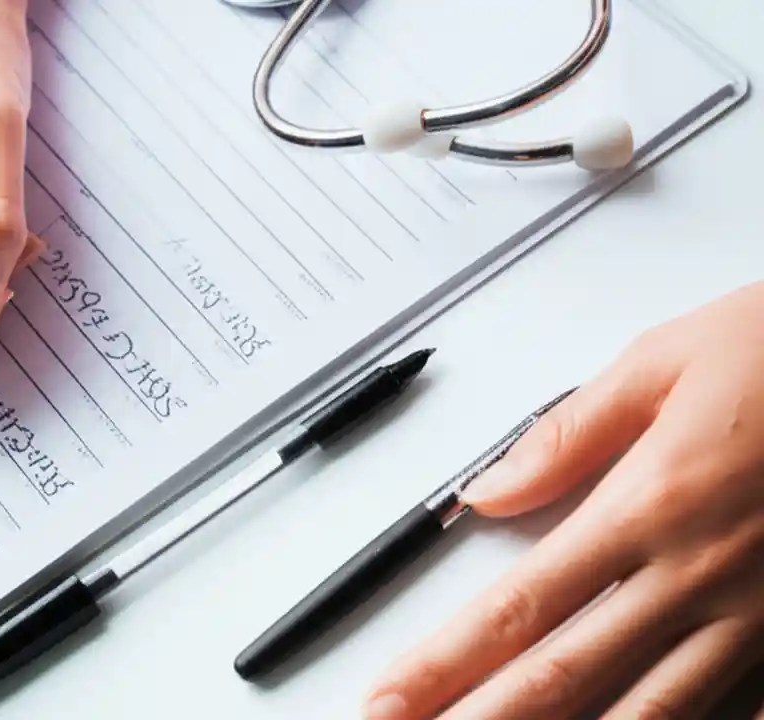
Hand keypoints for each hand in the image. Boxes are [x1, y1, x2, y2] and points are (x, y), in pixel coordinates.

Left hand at [364, 281, 763, 718]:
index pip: (518, 605)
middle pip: (563, 675)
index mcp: (647, 505)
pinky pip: (748, 707)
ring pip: (647, 712)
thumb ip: (568, 435)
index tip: (387, 696)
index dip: (442, 663)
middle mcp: (695, 574)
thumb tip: (487, 490)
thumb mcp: (664, 361)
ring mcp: (756, 614)